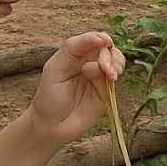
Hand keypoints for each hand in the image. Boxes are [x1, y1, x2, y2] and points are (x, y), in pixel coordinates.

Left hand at [28, 32, 126, 147]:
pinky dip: (117, 76)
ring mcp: (99, 77)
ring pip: (117, 62)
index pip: (92, 40)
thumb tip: (101, 39)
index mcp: (74, 55)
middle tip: (105, 69)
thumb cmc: (49, 96)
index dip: (100, 39)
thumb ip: (73, 48)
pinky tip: (111, 81)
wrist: (52, 126)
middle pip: (108, 50)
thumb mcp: (55, 67)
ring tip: (111, 76)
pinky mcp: (107, 92)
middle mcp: (88, 63)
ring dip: (117, 65)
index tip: (105, 42)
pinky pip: (117, 78)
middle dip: (109, 56)